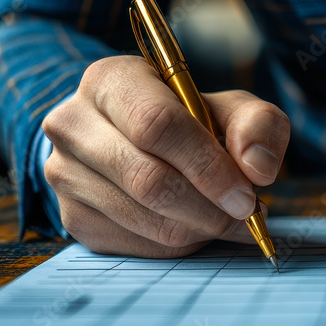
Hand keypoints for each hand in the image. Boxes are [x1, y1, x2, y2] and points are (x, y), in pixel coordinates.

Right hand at [42, 56, 289, 257]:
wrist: (133, 141)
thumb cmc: (189, 119)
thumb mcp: (230, 107)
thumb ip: (258, 125)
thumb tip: (259, 169)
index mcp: (111, 80)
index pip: (156, 125)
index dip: (207, 166)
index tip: (246, 194)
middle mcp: (73, 124)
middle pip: (148, 179)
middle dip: (209, 206)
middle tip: (247, 214)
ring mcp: (65, 174)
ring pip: (144, 218)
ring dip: (200, 228)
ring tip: (231, 219)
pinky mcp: (72, 217)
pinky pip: (136, 245)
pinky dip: (179, 245)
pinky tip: (198, 227)